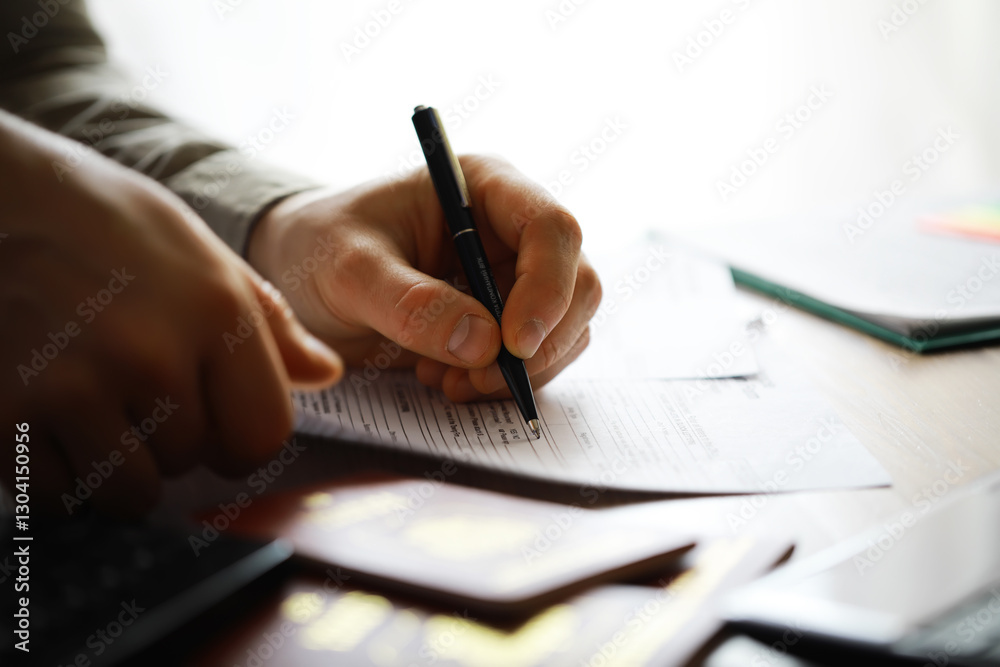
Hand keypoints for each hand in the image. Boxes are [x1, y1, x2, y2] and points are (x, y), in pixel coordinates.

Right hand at [0, 112, 342, 515]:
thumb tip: (324, 374)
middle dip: (167, 439)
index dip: (240, 438)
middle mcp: (151, 353)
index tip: (215, 423)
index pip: (262, 435)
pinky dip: (50, 471)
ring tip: (86, 402)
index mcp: (215, 312)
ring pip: (128, 492)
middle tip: (126, 384)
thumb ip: (266, 325)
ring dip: (112, 465)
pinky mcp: (1, 416)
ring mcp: (71, 386)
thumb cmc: (100, 223)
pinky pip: (56, 495)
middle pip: (192, 462)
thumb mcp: (200, 253)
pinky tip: (40, 412)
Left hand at [248, 155, 600, 400]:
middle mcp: (512, 230)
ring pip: (565, 329)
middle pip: (577, 284)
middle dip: (537, 343)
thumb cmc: (321, 248)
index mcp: (484, 187)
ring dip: (518, 371)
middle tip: (478, 378)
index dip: (547, 288)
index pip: (552, 228)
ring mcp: (515, 278)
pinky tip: (447, 379)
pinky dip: (502, 383)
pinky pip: (537, 360)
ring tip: (447, 379)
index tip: (511, 345)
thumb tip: (485, 344)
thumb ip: (410, 303)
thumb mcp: (348, 270)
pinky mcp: (505, 322)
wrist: (304, 275)